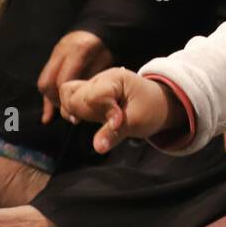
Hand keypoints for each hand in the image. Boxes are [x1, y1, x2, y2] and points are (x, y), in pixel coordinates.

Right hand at [38, 30, 112, 123]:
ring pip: (44, 81)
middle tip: (69, 114)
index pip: (63, 80)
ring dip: (51, 99)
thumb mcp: (106, 60)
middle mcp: (62, 50)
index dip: (67, 99)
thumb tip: (83, 104)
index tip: (75, 114)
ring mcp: (55, 52)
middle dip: (56, 101)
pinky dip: (48, 96)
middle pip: (48, 82)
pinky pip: (45, 77)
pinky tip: (48, 116)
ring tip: (65, 111)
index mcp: (78, 50)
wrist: (102, 23)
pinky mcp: (53, 55)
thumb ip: (93, 79)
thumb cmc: (108, 44)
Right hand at [58, 68, 185, 152]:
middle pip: (75, 95)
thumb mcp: (137, 122)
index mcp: (115, 79)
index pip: (94, 96)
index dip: (103, 112)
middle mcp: (101, 78)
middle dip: (86, 113)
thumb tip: (97, 147)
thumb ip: (115, 134)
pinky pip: (69, 97)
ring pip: (68, 93)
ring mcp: (93, 84)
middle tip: (105, 120)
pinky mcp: (89, 92)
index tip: (118, 122)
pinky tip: (82, 119)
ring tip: (92, 119)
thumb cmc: (151, 109)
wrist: (157, 104)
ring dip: (75, 110)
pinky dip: (72, 109)